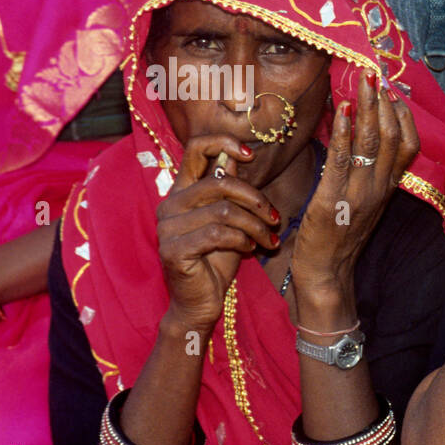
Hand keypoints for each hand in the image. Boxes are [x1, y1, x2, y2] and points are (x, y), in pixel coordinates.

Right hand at [157, 135, 278, 331]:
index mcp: (182, 191)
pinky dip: (242, 240)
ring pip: (224, 211)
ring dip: (256, 226)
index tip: (251, 155)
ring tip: (268, 240)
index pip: (195, 149)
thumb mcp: (230, 220)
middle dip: (257, 200)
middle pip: (219, 182)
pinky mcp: (173, 250)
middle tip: (276, 218)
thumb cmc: (218, 259)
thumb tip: (239, 156)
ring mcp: (168, 227)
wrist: (201, 301)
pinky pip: (218, 234)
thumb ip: (230, 190)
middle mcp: (170, 204)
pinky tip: (251, 249)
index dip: (223, 143)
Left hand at [289, 71, 419, 296]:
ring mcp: (358, 195)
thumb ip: (366, 176)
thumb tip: (360, 141)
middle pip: (393, 138)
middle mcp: (379, 190)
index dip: (403, 117)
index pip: (409, 147)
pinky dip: (344, 132)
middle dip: (384, 104)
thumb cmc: (338, 238)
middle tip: (375, 76)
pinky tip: (342, 110)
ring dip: (368, 109)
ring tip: (363, 83)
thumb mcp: (362, 204)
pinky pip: (343, 160)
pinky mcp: (332, 200)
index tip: (391, 92)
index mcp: (387, 190)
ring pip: (372, 144)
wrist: (326, 275)